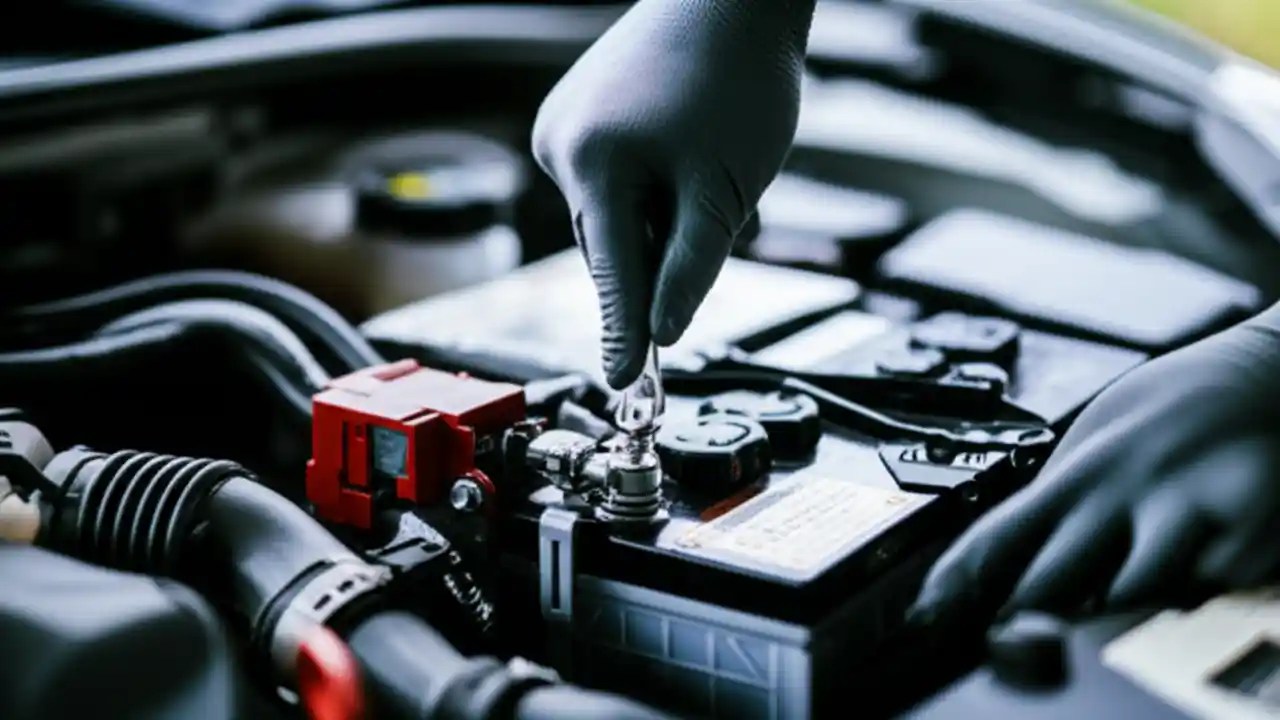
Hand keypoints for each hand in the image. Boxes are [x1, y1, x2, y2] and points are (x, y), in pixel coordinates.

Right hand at [532, 0, 815, 387]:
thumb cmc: (738, 80)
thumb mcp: (724, 189)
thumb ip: (691, 267)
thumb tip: (661, 332)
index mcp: (593, 162)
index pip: (611, 273)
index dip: (624, 332)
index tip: (624, 381)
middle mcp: (562, 143)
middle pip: (613, 243)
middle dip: (663, 248)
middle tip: (720, 212)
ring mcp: (564, 124)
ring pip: (614, 213)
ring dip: (661, 216)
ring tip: (709, 168)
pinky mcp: (576, 113)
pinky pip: (612, 179)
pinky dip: (650, 187)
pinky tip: (686, 155)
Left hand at [910, 313, 1279, 624]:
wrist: (1270, 371)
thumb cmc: (1180, 404)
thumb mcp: (1103, 435)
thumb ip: (1062, 494)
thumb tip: (1006, 553)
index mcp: (1082, 465)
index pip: (1001, 532)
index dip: (958, 580)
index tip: (930, 612)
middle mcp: (1125, 489)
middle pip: (1051, 580)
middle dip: (1030, 611)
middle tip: (1023, 624)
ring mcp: (1186, 513)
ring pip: (1127, 595)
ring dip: (1118, 599)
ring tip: (1132, 566)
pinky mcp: (1246, 535)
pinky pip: (1202, 590)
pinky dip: (1194, 584)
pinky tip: (1202, 547)